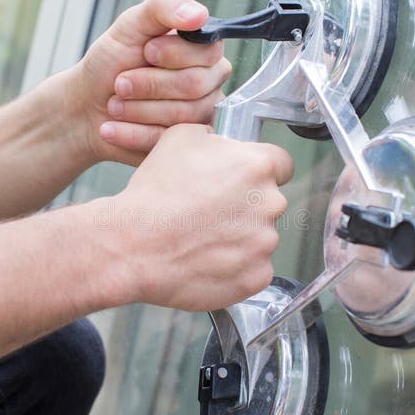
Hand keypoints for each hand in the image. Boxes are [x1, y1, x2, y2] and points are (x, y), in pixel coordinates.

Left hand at [69, 0, 230, 166]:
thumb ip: (164, 6)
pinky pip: (166, 141)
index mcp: (204, 51)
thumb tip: (198, 14)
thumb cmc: (112, 61)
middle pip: (194, 85)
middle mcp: (210, 84)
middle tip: (120, 83)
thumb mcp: (131, 23)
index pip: (208, 53)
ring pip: (181, 116)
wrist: (86, 105)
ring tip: (114, 104)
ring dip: (137, 109)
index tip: (145, 52)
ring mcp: (200, 118)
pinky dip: (132, 133)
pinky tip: (112, 127)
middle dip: (148, 83)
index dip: (172, 55)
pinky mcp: (183, 144)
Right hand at [95, 124, 293, 310]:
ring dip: (238, 238)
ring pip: (259, 237)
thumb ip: (215, 138)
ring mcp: (265, 244)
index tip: (242, 181)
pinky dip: (234, 268)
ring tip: (200, 239)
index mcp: (258, 166)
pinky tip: (205, 260)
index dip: (259, 172)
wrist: (132, 246)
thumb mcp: (180, 138)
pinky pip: (253, 269)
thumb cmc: (153, 194)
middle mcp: (270, 204)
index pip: (281, 165)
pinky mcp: (256, 277)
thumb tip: (223, 144)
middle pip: (268, 203)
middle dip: (245, 207)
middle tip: (209, 213)